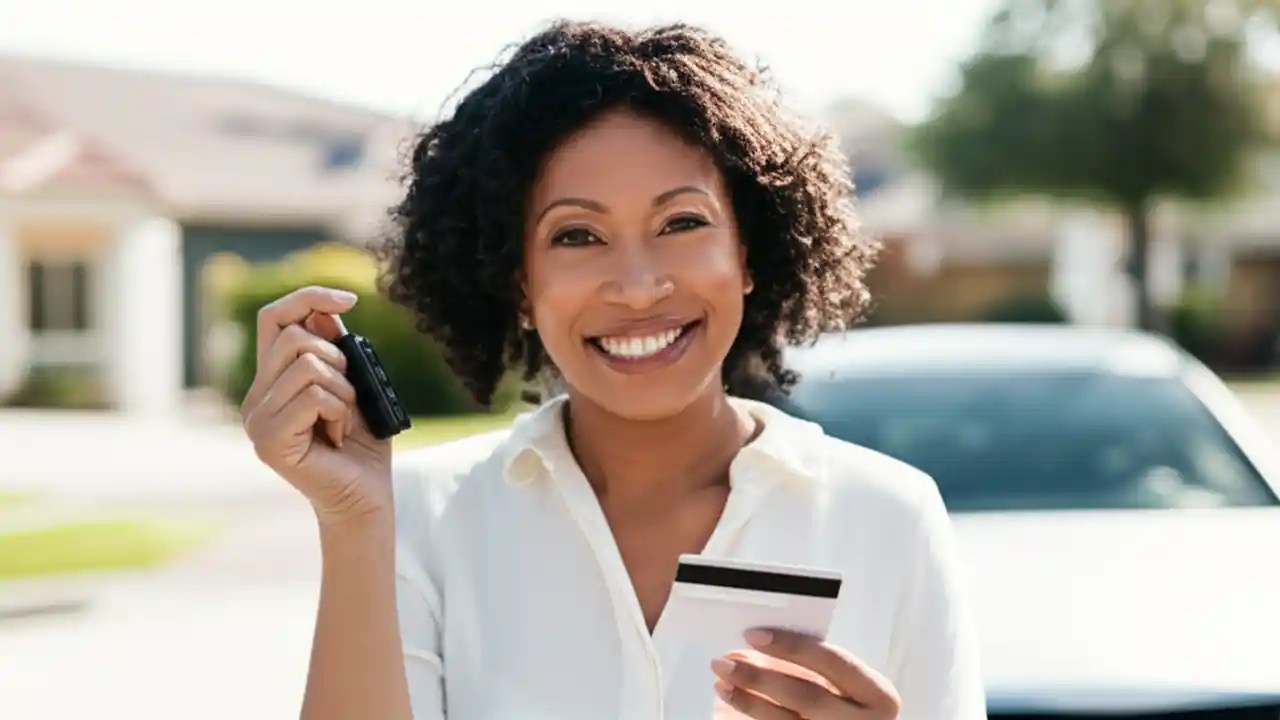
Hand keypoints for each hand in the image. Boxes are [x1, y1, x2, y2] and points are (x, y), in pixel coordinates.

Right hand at [240, 285, 393, 528]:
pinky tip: (337, 437)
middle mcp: (256, 397)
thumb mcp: (355, 384)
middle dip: (338, 361)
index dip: (309, 298)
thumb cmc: (363, 444)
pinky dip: (340, 412)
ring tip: (342, 422)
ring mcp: (257, 420)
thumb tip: (325, 311)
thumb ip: (336, 350)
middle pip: (296, 338)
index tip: (350, 300)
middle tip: (348, 398)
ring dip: (343, 392)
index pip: (273, 318)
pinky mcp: (268, 440)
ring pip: (308, 366)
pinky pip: (314, 396)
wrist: (366, 496)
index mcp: (272, 380)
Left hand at [710, 629, 900, 718]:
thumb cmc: (852, 704)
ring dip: (748, 702)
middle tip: (723, 661)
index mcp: (879, 695)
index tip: (754, 635)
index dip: (794, 647)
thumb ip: (815, 665)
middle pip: (807, 697)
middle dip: (761, 678)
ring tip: (721, 682)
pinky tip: (731, 708)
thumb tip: (755, 647)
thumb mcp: (849, 684)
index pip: (834, 662)